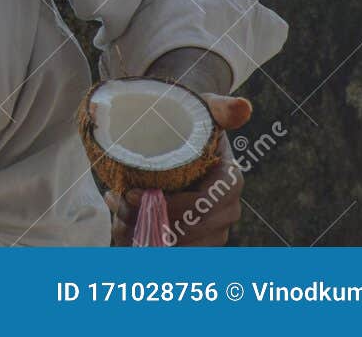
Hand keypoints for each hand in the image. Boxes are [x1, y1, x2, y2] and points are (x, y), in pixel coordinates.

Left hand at [106, 93, 250, 245]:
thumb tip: (243, 107)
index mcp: (230, 181)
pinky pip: (169, 254)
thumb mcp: (201, 108)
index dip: (171, 206)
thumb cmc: (187, 122)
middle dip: (149, 221)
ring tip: (117, 213)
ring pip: (178, 248)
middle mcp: (226, 211)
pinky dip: (142, 244)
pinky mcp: (193, 243)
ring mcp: (212, 231)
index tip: (135, 193)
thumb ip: (220, 107)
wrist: (173, 136)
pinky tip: (123, 226)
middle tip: (117, 203)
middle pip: (189, 232)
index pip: (205, 205)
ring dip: (142, 235)